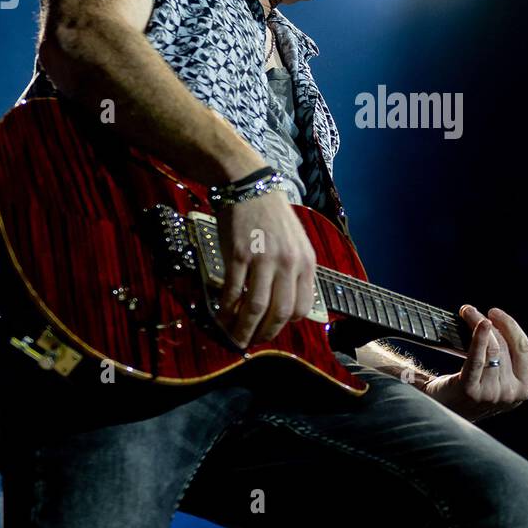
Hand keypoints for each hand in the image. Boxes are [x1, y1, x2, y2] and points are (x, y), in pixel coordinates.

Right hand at [216, 190, 317, 348]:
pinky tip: (221, 314)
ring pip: (256, 306)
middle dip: (265, 333)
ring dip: (243, 327)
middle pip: (280, 312)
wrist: (249, 186)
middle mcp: (288, 263)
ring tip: (235, 336)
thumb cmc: (272, 215)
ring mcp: (263, 259)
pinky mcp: (238, 254)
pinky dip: (226, 308)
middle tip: (252, 341)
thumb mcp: (296, 242)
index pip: (302, 307)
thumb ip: (294, 271)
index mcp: (305, 262)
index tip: (273, 328)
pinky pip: (233, 290)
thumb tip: (285, 303)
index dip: (286, 324)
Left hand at [424, 305, 527, 420]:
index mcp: (524, 390)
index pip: (524, 349)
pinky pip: (478, 358)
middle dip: (494, 323)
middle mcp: (509, 394)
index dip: (512, 328)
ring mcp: (490, 393)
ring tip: (468, 313)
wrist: (446, 411)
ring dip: (477, 323)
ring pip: (492, 348)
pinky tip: (479, 323)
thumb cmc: (479, 393)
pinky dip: (479, 337)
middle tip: (476, 311)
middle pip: (506, 346)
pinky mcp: (469, 390)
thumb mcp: (512, 391)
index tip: (497, 314)